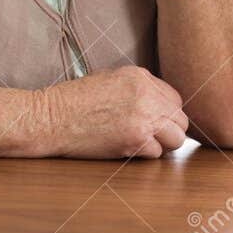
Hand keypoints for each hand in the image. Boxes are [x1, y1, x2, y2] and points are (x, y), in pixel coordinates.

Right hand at [38, 66, 188, 158]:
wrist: (51, 118)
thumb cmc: (73, 100)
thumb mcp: (110, 78)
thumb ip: (139, 87)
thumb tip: (160, 104)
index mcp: (141, 76)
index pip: (175, 99)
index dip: (167, 113)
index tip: (156, 122)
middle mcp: (147, 95)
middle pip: (181, 120)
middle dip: (170, 131)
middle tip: (153, 137)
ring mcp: (143, 118)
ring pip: (176, 139)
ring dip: (163, 145)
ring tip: (143, 144)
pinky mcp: (135, 140)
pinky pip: (156, 153)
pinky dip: (145, 155)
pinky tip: (128, 149)